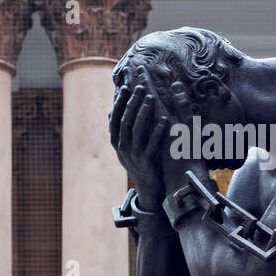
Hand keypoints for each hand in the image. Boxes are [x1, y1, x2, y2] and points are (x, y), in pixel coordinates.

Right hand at [110, 83, 168, 207]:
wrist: (148, 189)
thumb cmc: (139, 162)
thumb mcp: (126, 147)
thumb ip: (120, 130)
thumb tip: (110, 111)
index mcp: (117, 143)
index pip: (115, 118)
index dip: (120, 102)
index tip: (126, 87)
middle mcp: (122, 149)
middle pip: (125, 121)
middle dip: (132, 102)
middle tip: (140, 87)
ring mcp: (134, 156)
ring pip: (136, 130)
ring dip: (143, 112)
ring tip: (151, 98)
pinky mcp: (147, 163)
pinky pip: (152, 144)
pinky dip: (158, 131)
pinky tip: (165, 120)